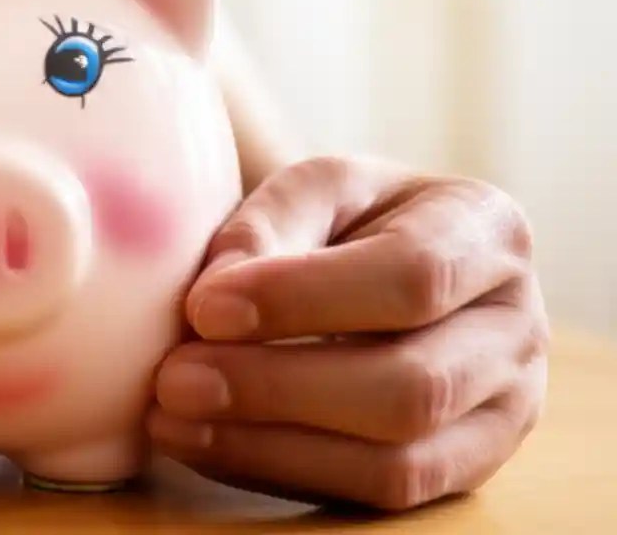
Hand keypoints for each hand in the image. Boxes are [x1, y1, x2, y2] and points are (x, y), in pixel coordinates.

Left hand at [147, 156, 547, 510]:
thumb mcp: (314, 191)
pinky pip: (375, 495)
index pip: (411, 276)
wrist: (385, 261)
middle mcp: (514, 326)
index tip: (204, 307)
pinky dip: (278, 470)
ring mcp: (503, 410)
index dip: (301, 299)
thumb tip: (214, 303)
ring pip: (397, 460)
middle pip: (410, 386)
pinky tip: (204, 443)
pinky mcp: (464, 468)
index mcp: (487, 230)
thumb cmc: (346, 220)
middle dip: (276, 388)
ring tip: (171, 419)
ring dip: (268, 445)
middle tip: (173, 379)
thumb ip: (270, 227)